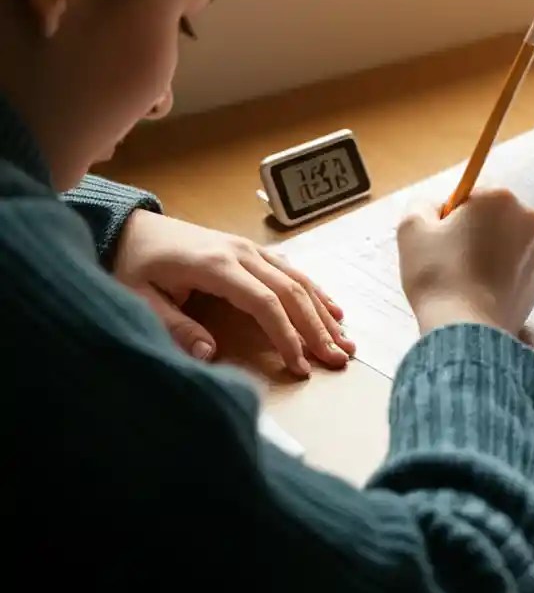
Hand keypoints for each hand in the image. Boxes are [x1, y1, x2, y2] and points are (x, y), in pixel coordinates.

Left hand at [114, 210, 355, 375]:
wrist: (129, 227)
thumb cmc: (133, 265)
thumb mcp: (138, 297)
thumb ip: (174, 325)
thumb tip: (209, 354)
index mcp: (216, 266)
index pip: (264, 303)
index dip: (286, 335)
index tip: (300, 365)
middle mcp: (241, 253)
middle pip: (290, 292)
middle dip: (317, 329)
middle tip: (338, 359)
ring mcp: (249, 249)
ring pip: (297, 280)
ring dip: (323, 313)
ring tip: (345, 342)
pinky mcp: (251, 251)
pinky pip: (291, 271)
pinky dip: (316, 292)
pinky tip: (334, 311)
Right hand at [397, 188, 533, 335]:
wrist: (467, 329)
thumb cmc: (438, 275)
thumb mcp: (411, 228)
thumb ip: (421, 205)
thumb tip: (434, 209)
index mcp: (500, 198)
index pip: (470, 193)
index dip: (450, 214)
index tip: (439, 237)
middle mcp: (526, 219)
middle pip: (491, 216)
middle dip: (471, 232)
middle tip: (448, 259)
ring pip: (503, 243)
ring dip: (485, 254)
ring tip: (462, 280)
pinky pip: (512, 269)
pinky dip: (496, 276)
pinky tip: (477, 293)